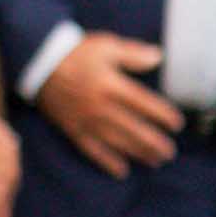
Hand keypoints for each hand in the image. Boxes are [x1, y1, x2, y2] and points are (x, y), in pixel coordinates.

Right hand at [36, 32, 181, 172]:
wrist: (39, 63)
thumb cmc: (76, 53)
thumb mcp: (106, 45)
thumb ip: (133, 54)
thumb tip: (158, 57)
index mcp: (111, 85)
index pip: (143, 104)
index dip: (162, 115)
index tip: (176, 124)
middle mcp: (101, 106)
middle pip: (133, 129)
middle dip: (154, 142)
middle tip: (170, 152)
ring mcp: (87, 120)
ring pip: (117, 142)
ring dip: (138, 153)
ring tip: (155, 161)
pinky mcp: (74, 129)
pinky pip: (92, 150)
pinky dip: (107, 162)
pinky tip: (121, 171)